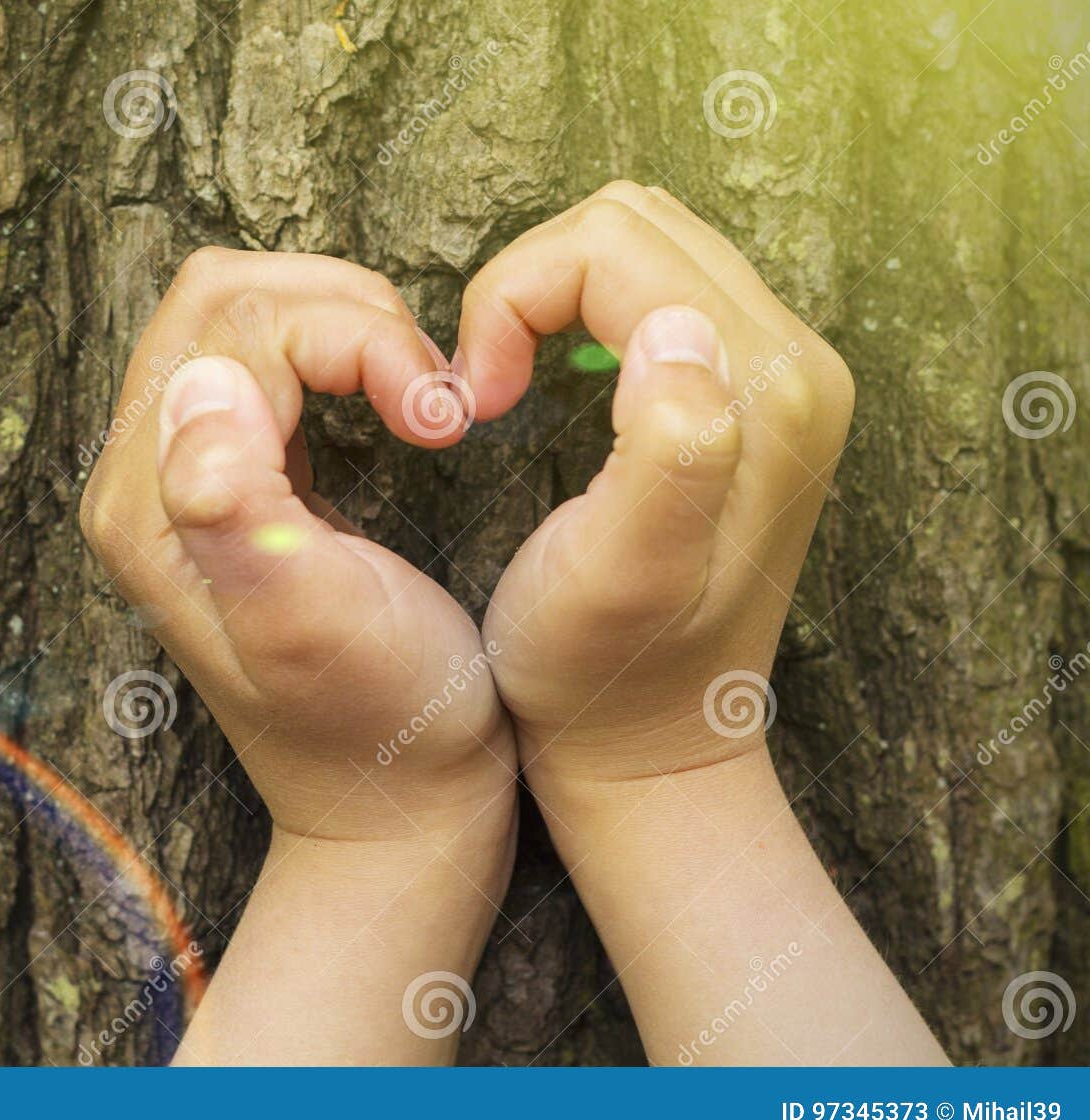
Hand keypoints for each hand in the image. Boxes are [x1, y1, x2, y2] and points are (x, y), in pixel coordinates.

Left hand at [81, 248, 516, 851]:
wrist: (395, 799)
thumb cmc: (382, 720)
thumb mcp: (312, 622)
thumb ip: (236, 507)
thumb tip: (202, 383)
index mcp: (147, 503)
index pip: (228, 322)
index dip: (347, 335)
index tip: (432, 413)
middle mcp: (143, 479)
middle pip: (223, 297)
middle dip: (345, 315)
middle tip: (428, 396)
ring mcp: (183, 477)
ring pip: (247, 314)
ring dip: (347, 328)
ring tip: (419, 401)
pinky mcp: (233, 481)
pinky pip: (269, 361)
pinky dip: (339, 355)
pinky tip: (386, 408)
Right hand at [450, 184, 942, 1065]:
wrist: (649, 742)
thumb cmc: (601, 672)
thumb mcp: (623, 574)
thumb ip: (670, 447)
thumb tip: (671, 325)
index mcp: (765, 388)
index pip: (615, 245)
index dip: (514, 298)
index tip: (474, 397)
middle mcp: (794, 362)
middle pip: (632, 226)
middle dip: (530, 284)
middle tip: (486, 387)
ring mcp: (780, 375)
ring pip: (641, 246)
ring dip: (551, 295)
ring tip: (511, 384)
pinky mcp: (751, 393)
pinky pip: (654, 290)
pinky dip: (583, 313)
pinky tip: (559, 385)